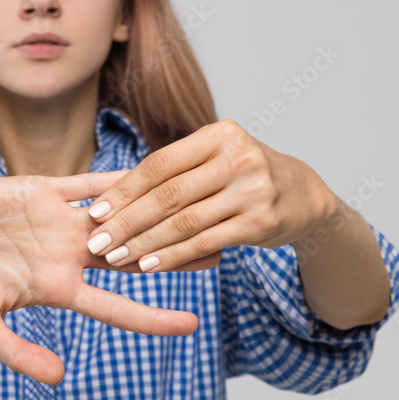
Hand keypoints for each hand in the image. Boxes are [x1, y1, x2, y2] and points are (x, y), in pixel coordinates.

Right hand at [0, 170, 205, 385]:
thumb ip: (17, 352)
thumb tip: (59, 379)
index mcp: (55, 288)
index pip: (114, 306)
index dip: (151, 316)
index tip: (191, 326)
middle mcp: (65, 254)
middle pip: (131, 255)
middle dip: (172, 254)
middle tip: (220, 252)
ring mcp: (57, 220)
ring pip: (117, 216)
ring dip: (153, 211)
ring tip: (196, 206)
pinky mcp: (42, 189)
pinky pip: (85, 182)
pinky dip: (115, 178)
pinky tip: (150, 171)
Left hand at [83, 118, 335, 272]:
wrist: (303, 194)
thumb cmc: (240, 175)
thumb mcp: (214, 157)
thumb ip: (172, 171)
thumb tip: (107, 196)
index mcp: (219, 134)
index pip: (160, 163)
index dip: (124, 189)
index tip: (95, 210)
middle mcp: (238, 157)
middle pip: (169, 195)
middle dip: (127, 221)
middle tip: (96, 241)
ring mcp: (253, 190)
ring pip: (185, 222)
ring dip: (145, 243)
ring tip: (115, 257)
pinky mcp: (261, 222)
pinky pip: (206, 243)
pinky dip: (173, 256)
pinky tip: (149, 265)